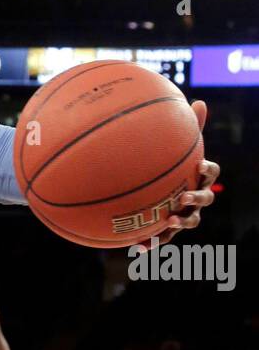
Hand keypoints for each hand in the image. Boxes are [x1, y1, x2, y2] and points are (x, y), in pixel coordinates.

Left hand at [143, 102, 218, 248]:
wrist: (152, 194)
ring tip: (168, 221)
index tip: (199, 165)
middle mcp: (195, 197)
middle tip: (184, 195)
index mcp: (198, 177)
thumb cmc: (169, 168)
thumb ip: (187, 129)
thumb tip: (200, 101)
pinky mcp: (168, 231)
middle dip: (196, 197)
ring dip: (181, 222)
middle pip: (205, 199)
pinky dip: (152, 244)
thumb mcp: (176, 149)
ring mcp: (183, 215)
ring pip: (190, 221)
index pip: (211, 172)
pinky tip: (138, 248)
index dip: (208, 170)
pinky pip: (162, 239)